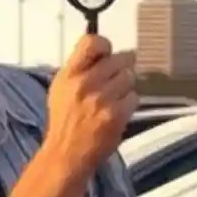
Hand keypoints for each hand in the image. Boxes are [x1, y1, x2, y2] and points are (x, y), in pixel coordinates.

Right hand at [44, 34, 137, 177]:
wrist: (66, 154)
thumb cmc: (65, 120)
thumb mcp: (61, 88)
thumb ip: (80, 68)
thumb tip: (104, 53)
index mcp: (69, 74)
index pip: (92, 42)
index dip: (105, 45)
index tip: (107, 54)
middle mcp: (85, 83)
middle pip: (119, 59)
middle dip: (121, 68)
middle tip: (115, 80)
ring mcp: (102, 99)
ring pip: (129, 77)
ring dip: (126, 86)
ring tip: (114, 98)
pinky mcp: (116, 115)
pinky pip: (134, 97)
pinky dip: (128, 104)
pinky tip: (117, 112)